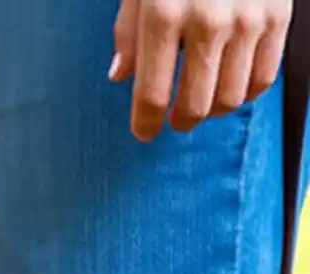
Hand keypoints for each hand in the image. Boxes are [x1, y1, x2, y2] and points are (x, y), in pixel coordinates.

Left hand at [110, 0, 291, 140]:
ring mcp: (247, 22)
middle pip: (195, 104)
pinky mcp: (278, 18)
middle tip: (175, 120)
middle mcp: (207, 22)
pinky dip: (246, 92)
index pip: (152, 93)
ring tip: (203, 103)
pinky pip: (264, 78)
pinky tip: (231, 86)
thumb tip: (120, 77)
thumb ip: (128, 34)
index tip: (144, 132)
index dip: (146, 122)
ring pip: (231, 99)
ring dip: (213, 110)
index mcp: (163, 16)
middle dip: (181, 120)